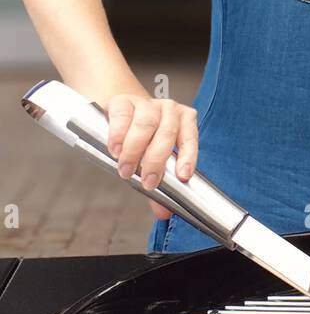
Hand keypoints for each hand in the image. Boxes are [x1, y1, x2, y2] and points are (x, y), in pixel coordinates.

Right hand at [103, 94, 197, 221]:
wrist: (120, 111)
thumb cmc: (143, 138)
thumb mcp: (154, 159)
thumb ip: (160, 184)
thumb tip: (162, 213)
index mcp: (184, 122)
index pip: (190, 139)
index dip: (188, 157)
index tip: (182, 176)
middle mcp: (169, 110)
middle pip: (166, 133)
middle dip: (156, 161)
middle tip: (146, 182)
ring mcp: (146, 103)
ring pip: (145, 124)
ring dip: (135, 150)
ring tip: (126, 169)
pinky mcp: (123, 101)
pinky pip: (123, 116)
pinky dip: (118, 134)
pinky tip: (115, 149)